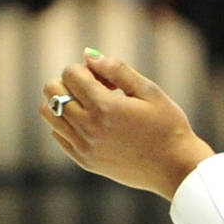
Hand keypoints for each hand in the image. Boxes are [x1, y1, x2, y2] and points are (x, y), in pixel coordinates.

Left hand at [39, 53, 214, 199]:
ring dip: (64, 102)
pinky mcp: (84, 160)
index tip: (109, 81)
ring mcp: (84, 146)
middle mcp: (88, 127)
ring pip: (48, 113)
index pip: (71, 73)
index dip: (88, 69)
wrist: (175, 167)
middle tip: (97, 91)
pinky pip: (58, 135)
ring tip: (91, 107)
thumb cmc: (168, 126)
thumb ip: (117, 69)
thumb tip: (88, 55)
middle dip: (71, 82)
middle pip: (52, 90)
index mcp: (105, 107)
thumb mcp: (150, 91)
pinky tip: (92, 125)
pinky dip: (67, 124)